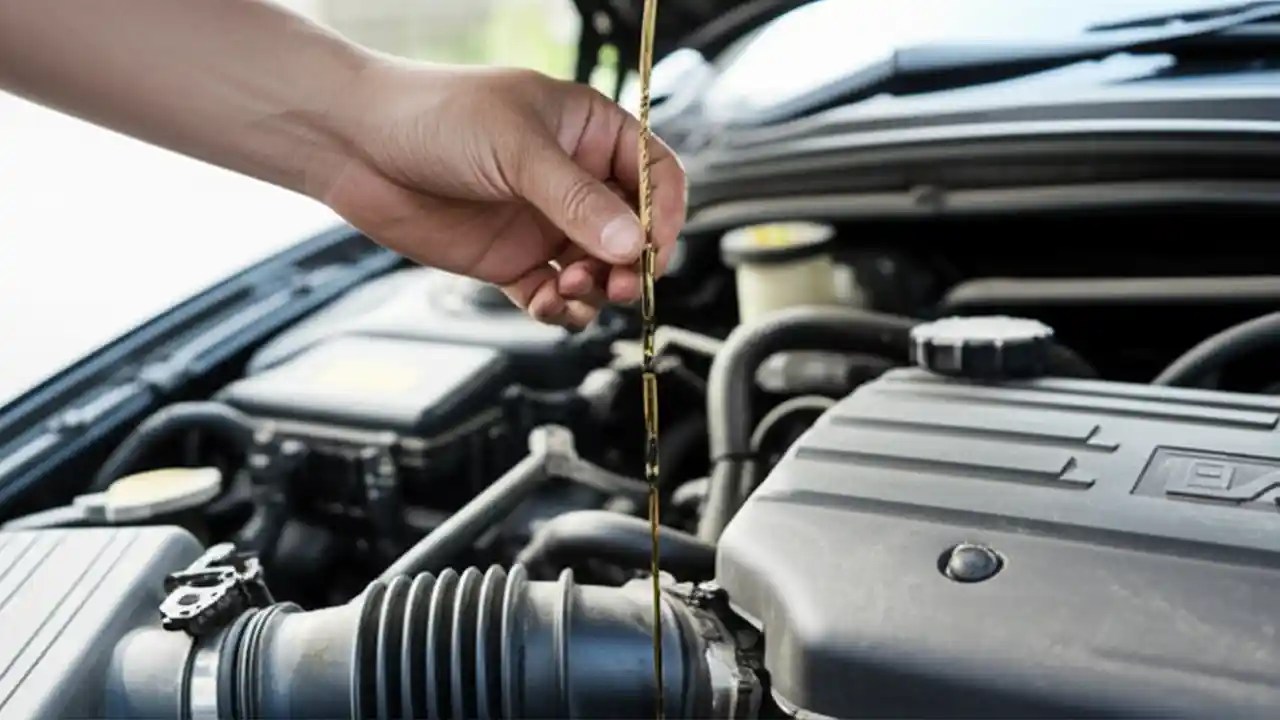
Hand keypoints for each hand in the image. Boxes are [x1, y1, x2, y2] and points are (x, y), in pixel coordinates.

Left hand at [319, 61, 686, 327]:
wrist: (358, 144)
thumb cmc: (435, 114)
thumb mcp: (517, 148)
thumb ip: (577, 201)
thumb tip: (632, 242)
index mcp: (588, 133)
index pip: (655, 175)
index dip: (664, 213)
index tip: (653, 246)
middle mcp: (573, 180)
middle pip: (633, 233)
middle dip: (632, 263)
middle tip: (619, 282)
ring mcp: (544, 222)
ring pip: (598, 271)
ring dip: (596, 290)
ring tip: (571, 288)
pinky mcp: (513, 260)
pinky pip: (555, 296)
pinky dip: (559, 309)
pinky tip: (546, 303)